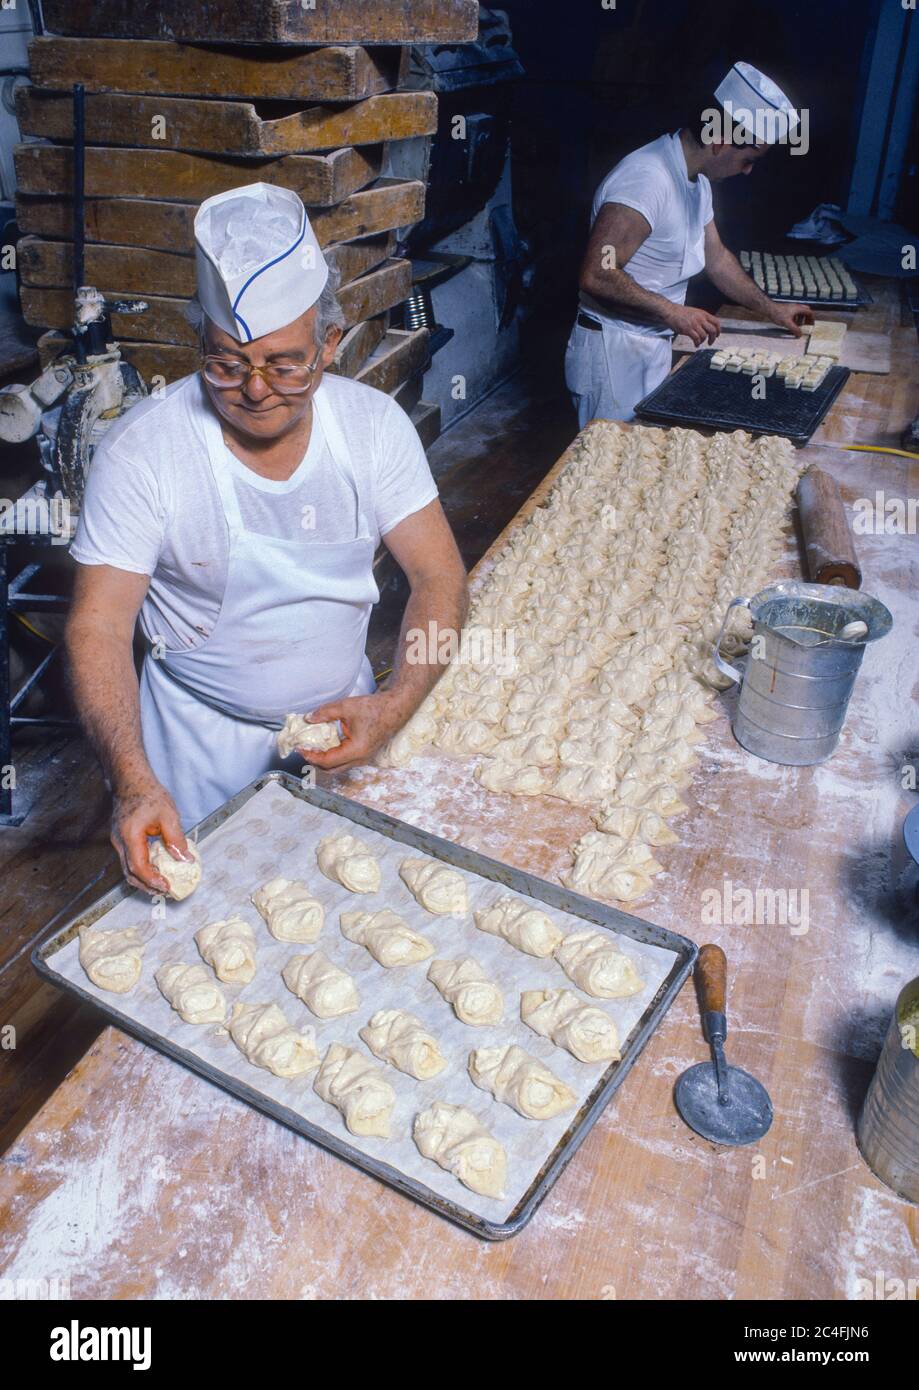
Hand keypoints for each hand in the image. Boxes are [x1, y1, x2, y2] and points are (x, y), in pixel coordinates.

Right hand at [111, 778, 189, 893]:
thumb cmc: (149, 794)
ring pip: (128, 868)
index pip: (138, 866)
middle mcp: (119, 841)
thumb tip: (185, 859)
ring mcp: (118, 841)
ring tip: (162, 884)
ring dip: (144, 879)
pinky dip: (141, 868)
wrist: (131, 780)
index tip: (166, 886)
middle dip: (147, 885)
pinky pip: (130, 859)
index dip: (152, 880)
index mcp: (130, 836)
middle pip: (130, 873)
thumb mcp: (168, 815)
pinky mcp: (121, 839)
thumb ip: (176, 839)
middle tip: (166, 891)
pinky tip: (156, 869)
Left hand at [297, 692, 410, 771]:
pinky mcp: (364, 754)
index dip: (311, 756)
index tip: (299, 747)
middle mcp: (360, 759)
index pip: (327, 761)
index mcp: (356, 751)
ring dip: (324, 759)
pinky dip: (333, 755)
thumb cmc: (374, 708)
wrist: (395, 708)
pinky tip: (326, 743)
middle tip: (304, 750)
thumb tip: (307, 719)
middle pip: (331, 769)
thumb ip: (325, 713)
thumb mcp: (346, 707)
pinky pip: (345, 760)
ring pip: (338, 767)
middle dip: (315, 761)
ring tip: (313, 747)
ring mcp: (364, 758)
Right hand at [668, 304, 720, 345]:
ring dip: (703, 341)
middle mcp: (700, 318)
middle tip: (710, 342)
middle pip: (712, 330)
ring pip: (704, 336)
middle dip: (713, 338)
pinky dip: (697, 343)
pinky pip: (696, 339)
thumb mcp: (695, 312)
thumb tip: (707, 326)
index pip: (716, 322)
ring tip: (699, 343)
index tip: (717, 335)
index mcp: (703, 314)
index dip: (719, 330)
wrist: (670, 311)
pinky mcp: (687, 329)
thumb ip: (702, 318)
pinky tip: (696, 344)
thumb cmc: (681, 313)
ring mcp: (694, 324)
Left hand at [770, 302, 813, 336]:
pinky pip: (794, 313)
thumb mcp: (787, 323)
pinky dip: (795, 318)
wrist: (769, 309)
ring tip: (799, 325)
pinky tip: (791, 324)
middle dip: (807, 318)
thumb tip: (800, 334)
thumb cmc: (778, 314)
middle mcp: (796, 307)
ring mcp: (791, 308)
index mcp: (798, 309)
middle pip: (806, 311)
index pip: (810, 312)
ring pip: (800, 312)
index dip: (812, 319)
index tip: (811, 325)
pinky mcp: (787, 310)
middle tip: (806, 325)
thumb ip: (794, 329)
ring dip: (801, 319)